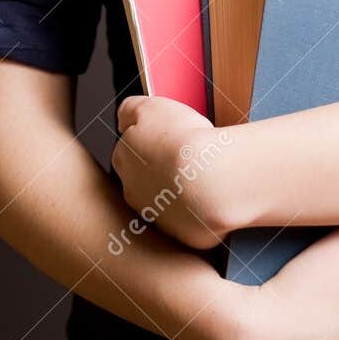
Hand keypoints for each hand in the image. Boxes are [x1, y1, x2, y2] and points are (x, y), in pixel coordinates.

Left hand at [111, 95, 226, 249]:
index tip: (168, 136)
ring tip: (205, 174)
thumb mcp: (150, 107)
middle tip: (187, 155)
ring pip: (169, 199)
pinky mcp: (185, 232)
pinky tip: (215, 193)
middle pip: (146, 177)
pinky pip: (194, 218)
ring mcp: (159, 215)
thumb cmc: (183, 141)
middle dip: (162, 168)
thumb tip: (124, 117)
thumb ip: (130, 110)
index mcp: (123, 160)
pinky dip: (203, 208)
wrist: (210, 179)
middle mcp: (134, 192)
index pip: (129, 148)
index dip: (150, 140)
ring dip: (182, 189)